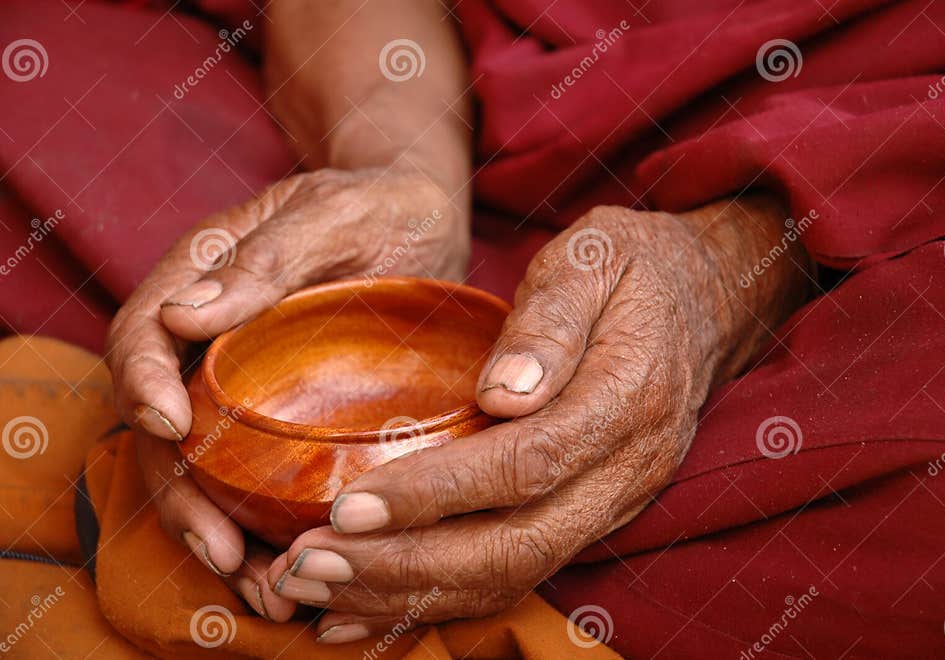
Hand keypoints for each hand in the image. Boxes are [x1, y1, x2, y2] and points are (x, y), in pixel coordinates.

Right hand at [108, 165, 466, 600]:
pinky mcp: (281, 413)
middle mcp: (209, 337)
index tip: (167, 423)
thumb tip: (186, 317)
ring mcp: (242, 379)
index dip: (142, 381)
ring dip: (219, 529)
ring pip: (202, 464)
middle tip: (222, 551)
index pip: (142, 333)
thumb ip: (268, 257)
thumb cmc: (380, 205)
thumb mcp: (336, 213)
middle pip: (161, 422)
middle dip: (181, 493)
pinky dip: (261, 525)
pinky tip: (289, 565)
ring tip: (261, 586)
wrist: (420, 223)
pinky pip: (252, 474)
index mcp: (203, 277)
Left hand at [263, 198, 811, 642]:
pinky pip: (518, 572)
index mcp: (624, 399)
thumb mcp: (595, 259)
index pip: (526, 464)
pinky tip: (371, 606)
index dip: (437, 494)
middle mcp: (624, 469)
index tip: (350, 504)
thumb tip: (502, 393)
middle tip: (310, 563)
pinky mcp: (590, 513)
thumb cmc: (636, 269)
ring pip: (512, 574)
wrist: (706, 300)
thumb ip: (550, 322)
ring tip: (318, 590)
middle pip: (514, 546)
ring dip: (412, 594)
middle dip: (406, 566)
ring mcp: (612, 501)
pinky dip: (442, 599)